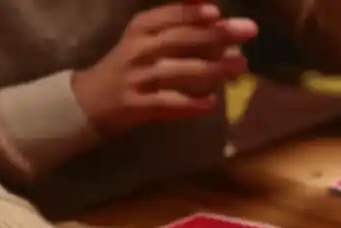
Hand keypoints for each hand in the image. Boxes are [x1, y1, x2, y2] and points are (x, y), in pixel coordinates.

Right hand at [71, 2, 257, 134]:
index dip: (192, 14)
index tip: (217, 12)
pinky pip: (166, 104)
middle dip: (214, 35)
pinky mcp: (137, 105)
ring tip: (240, 67)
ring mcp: (137, 78)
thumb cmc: (132, 63)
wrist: (93, 99)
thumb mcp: (148, 35)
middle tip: (247, 33)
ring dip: (211, 69)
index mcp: (141, 28)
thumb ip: (177, 20)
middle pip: (178, 40)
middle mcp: (138, 49)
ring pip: (176, 72)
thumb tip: (207, 2)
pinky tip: (211, 103)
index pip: (168, 16)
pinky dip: (189, 104)